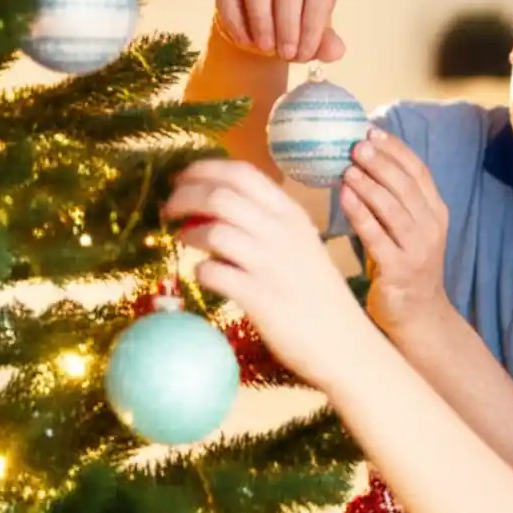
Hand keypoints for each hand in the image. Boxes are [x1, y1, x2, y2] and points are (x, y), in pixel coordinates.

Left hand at [164, 159, 372, 387]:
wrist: (344, 342)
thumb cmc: (319, 295)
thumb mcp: (302, 245)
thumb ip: (269, 223)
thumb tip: (219, 206)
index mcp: (292, 215)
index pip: (241, 173)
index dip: (203, 170)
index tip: (182, 179)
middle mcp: (282, 232)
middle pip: (220, 195)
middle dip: (184, 196)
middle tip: (169, 209)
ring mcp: (271, 265)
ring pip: (214, 230)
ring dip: (187, 232)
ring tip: (180, 239)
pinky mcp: (260, 298)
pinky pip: (213, 272)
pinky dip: (200, 269)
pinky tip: (202, 274)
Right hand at [213, 0, 344, 62]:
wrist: (262, 39)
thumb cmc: (294, 35)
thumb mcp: (312, 43)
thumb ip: (326, 46)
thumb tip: (336, 51)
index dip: (313, 24)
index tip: (306, 52)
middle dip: (288, 24)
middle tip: (286, 54)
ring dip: (262, 20)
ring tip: (265, 48)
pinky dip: (236, 21)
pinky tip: (245, 42)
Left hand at [340, 128, 450, 339]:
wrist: (418, 315)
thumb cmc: (406, 266)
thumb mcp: (409, 229)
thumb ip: (394, 200)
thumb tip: (361, 161)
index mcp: (436, 213)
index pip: (419, 172)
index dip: (396, 149)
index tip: (372, 131)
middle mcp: (431, 228)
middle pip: (406, 186)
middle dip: (380, 162)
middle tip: (356, 145)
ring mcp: (418, 249)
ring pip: (393, 208)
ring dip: (369, 184)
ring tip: (347, 167)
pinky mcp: (400, 269)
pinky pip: (377, 235)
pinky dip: (360, 213)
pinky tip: (344, 196)